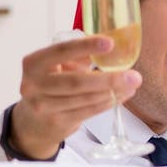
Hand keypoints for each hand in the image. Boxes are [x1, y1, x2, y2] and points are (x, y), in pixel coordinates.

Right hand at [8, 36, 141, 159]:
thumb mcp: (58, 66)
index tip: (110, 43)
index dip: (86, 46)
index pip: (61, 51)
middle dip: (108, 79)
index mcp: (34, 63)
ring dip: (113, 92)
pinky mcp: (57, 122)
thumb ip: (78, 57)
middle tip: (133, 75)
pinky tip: (122, 95)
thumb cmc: (51, 85)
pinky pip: (88, 111)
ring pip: (85, 99)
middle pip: (76, 82)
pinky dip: (108, 103)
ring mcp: (44, 106)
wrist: (33, 122)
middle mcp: (34, 85)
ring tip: (132, 84)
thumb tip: (111, 49)